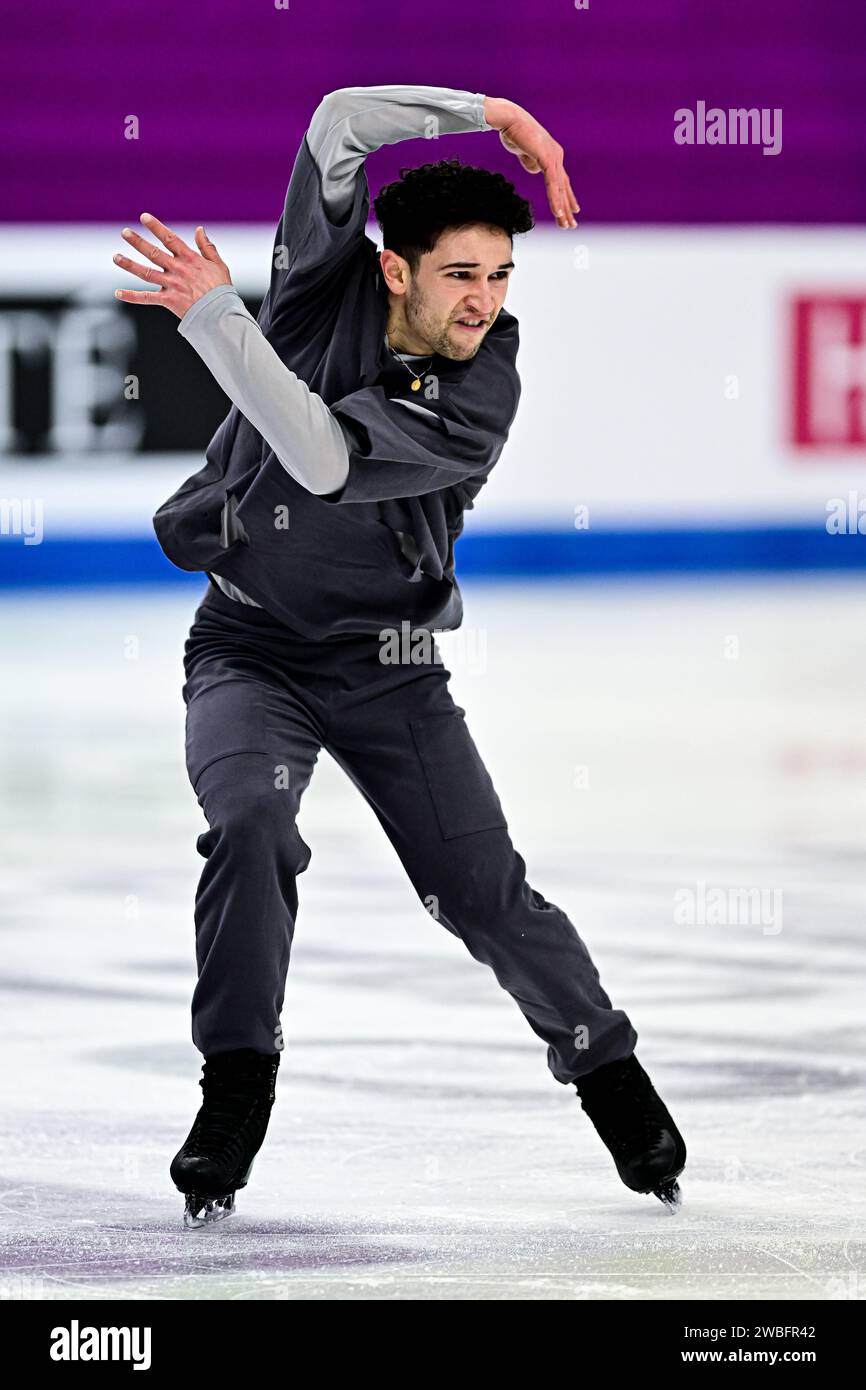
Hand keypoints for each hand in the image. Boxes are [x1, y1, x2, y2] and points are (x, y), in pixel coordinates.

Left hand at [113, 213, 231, 317]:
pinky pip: (146, 298)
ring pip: (145, 273)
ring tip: (116, 257)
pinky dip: (131, 296)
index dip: (156, 227)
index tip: (144, 217)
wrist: (221, 314)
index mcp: (189, 259)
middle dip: (137, 242)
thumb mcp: (218, 265)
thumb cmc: (221, 290)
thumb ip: (207, 247)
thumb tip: (200, 229)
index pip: (169, 238)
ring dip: (129, 264)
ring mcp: (171, 285)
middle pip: (153, 253)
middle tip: (124, 232)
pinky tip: (118, 293)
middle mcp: (177, 269)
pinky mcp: (168, 301)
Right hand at [484, 98, 578, 228]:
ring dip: (563, 208)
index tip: (571, 211)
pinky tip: (558, 212)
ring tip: (566, 225)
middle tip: (572, 225)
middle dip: (567, 208)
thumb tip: (536, 170)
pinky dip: (555, 198)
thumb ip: (532, 163)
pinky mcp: (547, 158)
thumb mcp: (525, 153)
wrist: (509, 120)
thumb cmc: (515, 133)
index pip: (561, 181)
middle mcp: (557, 156)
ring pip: (559, 188)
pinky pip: (552, 183)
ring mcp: (554, 157)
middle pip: (564, 187)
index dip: (566, 198)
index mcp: (553, 156)